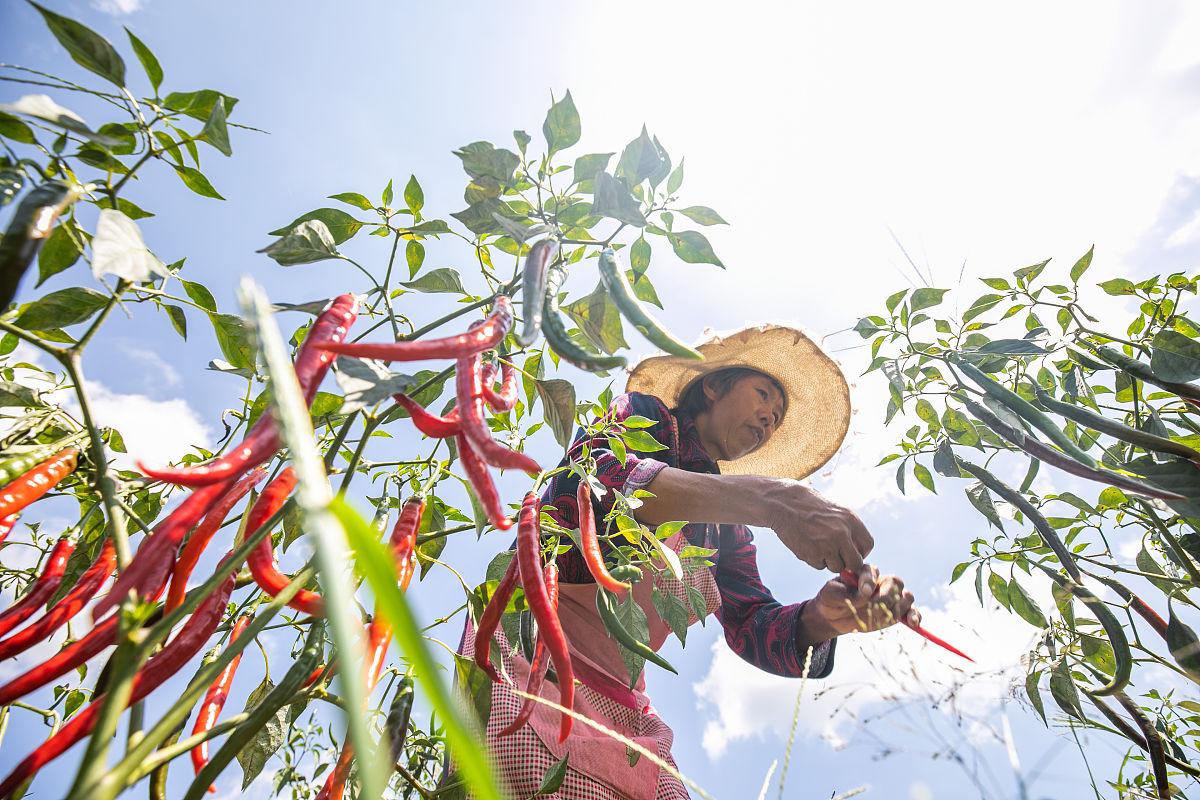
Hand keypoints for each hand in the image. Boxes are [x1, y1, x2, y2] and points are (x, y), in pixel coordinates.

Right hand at [763, 480, 872, 573]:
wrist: (783, 504)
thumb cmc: (809, 506)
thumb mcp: (835, 510)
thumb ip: (849, 529)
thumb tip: (858, 551)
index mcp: (850, 520)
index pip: (868, 545)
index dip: (861, 551)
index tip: (852, 551)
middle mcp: (842, 533)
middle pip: (855, 563)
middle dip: (847, 563)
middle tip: (837, 557)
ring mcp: (827, 545)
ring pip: (836, 567)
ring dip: (828, 561)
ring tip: (816, 544)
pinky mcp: (812, 554)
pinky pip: (819, 566)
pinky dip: (814, 560)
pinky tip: (806, 545)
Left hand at [796, 565, 916, 642]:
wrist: (833, 617)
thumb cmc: (831, 600)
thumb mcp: (831, 594)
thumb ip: (846, 593)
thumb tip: (865, 595)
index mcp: (864, 573)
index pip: (873, 572)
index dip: (870, 581)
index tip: (864, 592)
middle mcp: (880, 583)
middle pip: (895, 582)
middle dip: (887, 596)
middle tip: (875, 608)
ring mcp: (890, 598)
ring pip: (906, 596)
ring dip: (901, 607)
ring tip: (888, 617)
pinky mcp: (895, 613)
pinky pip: (912, 612)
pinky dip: (915, 616)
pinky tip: (913, 623)